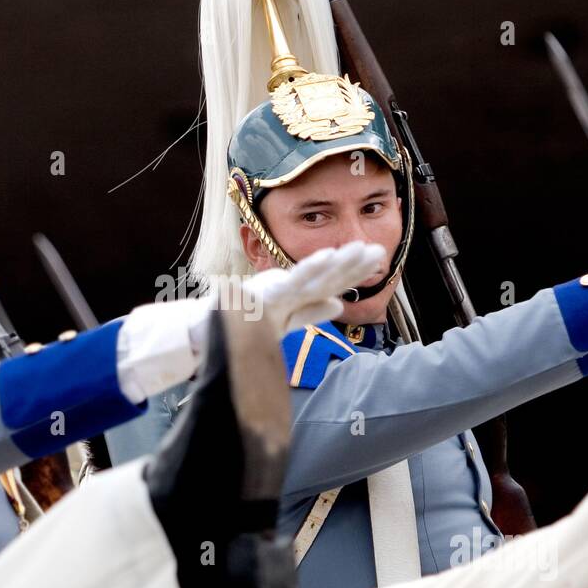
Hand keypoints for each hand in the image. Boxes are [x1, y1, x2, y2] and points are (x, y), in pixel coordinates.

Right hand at [115, 242, 386, 403]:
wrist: (208, 339)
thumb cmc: (242, 328)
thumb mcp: (284, 321)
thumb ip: (311, 311)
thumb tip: (341, 304)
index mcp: (292, 293)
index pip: (330, 282)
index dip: (353, 269)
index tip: (378, 256)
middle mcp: (286, 287)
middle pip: (327, 275)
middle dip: (352, 262)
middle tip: (379, 248)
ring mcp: (276, 291)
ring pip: (313, 275)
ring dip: (337, 262)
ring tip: (360, 250)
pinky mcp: (265, 296)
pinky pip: (292, 283)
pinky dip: (310, 269)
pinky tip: (328, 257)